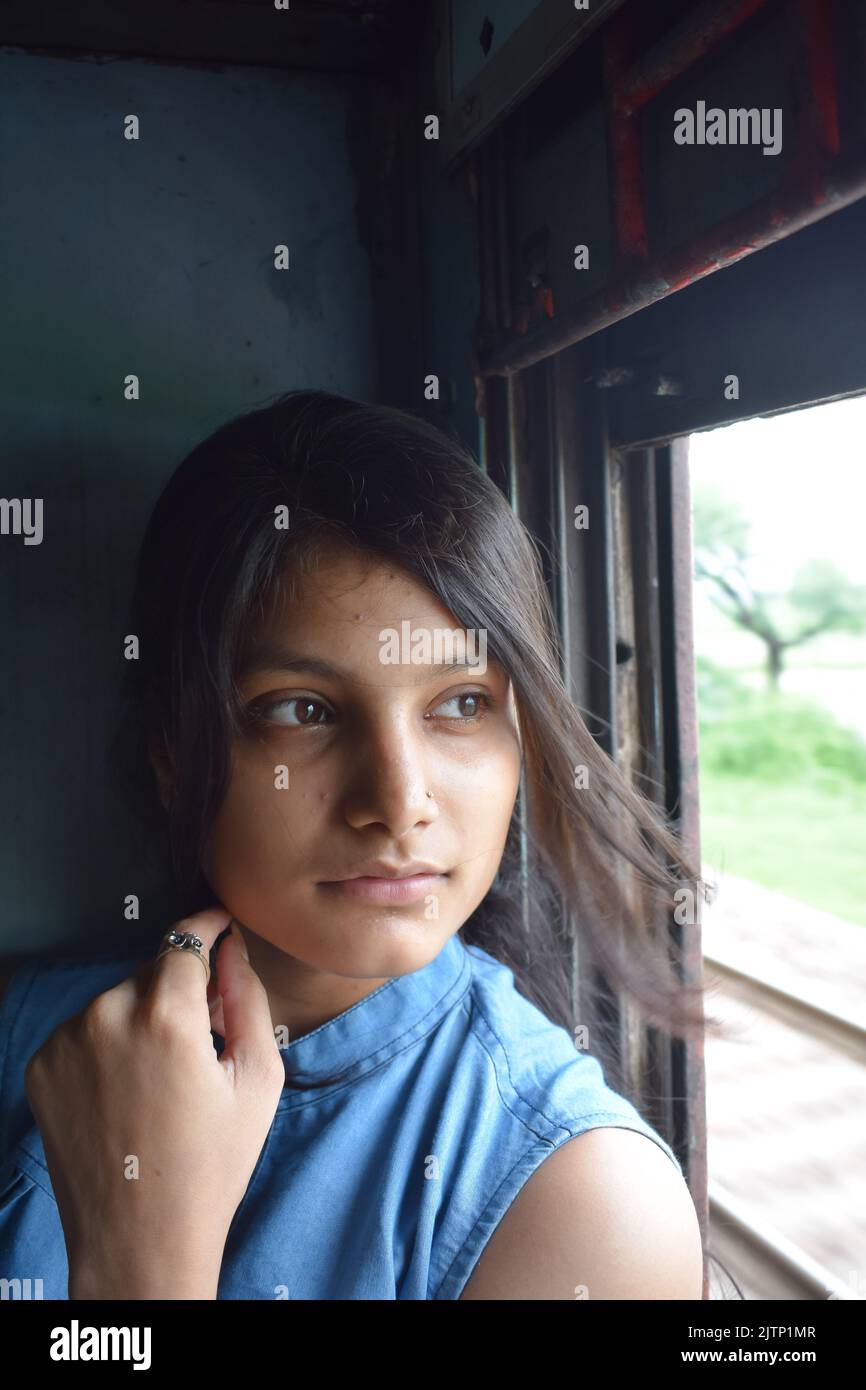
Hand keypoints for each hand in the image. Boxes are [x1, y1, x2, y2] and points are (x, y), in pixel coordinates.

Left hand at [23, 907, 284, 1298]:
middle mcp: (106, 1016)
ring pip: (117, 999)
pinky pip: (85, 1031)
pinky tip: (129, 1091)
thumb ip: (248, 998)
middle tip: (205, 1035)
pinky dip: (109, 1044)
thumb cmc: (210, 1167)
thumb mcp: (258, 1078)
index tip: (220, 925)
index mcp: (165, 1015)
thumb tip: (233, 948)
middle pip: (152, 971)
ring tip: (165, 1076)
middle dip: (180, 988)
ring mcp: (67, 1042)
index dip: (207, 927)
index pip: (184, 937)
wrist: (140, 1241)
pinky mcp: (42, 1067)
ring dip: (142, 1016)